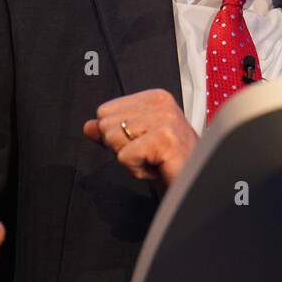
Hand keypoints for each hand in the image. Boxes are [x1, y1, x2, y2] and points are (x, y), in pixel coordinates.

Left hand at [83, 88, 198, 193]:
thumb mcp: (135, 142)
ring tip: (153, 161)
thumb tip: (88, 126)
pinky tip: (157, 168)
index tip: (143, 145)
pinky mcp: (164, 139)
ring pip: (114, 140)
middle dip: (122, 149)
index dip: (117, 136)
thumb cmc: (168, 163)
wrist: (193, 184)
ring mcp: (165, 119)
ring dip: (130, 160)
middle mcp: (161, 103)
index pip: (105, 111)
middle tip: (149, 155)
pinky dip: (137, 170)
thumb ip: (111, 132)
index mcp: (154, 98)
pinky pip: (125, 156)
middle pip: (106, 125)